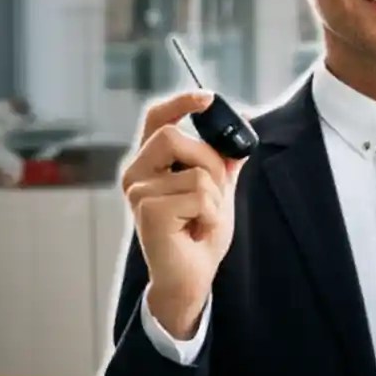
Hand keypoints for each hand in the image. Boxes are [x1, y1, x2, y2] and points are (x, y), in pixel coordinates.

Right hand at [120, 92, 245, 339]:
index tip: (207, 98)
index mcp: (151, 164)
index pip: (156, 119)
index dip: (179, 102)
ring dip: (214, 195)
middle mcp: (136, 174)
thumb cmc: (199, 233)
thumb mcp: (217, 191)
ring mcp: (138, 192)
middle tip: (214, 192)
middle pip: (175, 136)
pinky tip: (197, 230)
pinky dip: (211, 213)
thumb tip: (238, 137)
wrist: (192, 277)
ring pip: (196, 170)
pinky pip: (198, 195)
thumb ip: (222, 163)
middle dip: (209, 161)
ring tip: (201, 218)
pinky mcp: (148, 211)